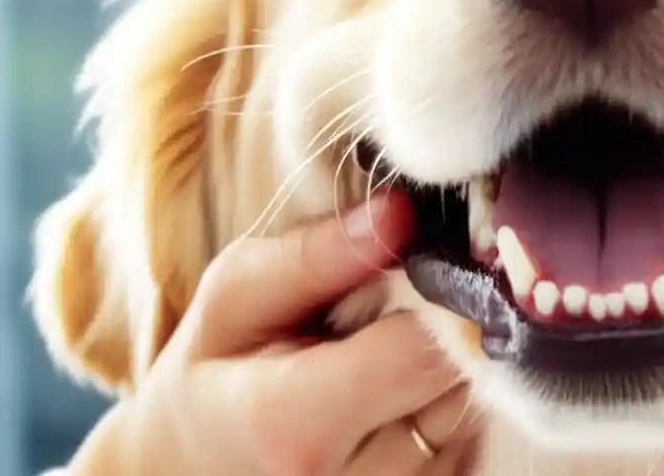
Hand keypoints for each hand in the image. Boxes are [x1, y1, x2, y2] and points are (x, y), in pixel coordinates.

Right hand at [68, 192, 479, 475]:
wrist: (195, 462)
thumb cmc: (217, 368)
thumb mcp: (236, 293)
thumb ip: (316, 255)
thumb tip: (401, 212)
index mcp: (293, 424)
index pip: (418, 352)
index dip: (432, 299)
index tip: (413, 272)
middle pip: (453, 384)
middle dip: (439, 333)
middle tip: (388, 316)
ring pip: (468, 415)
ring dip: (441, 375)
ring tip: (380, 360)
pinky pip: (466, 447)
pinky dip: (441, 413)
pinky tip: (394, 400)